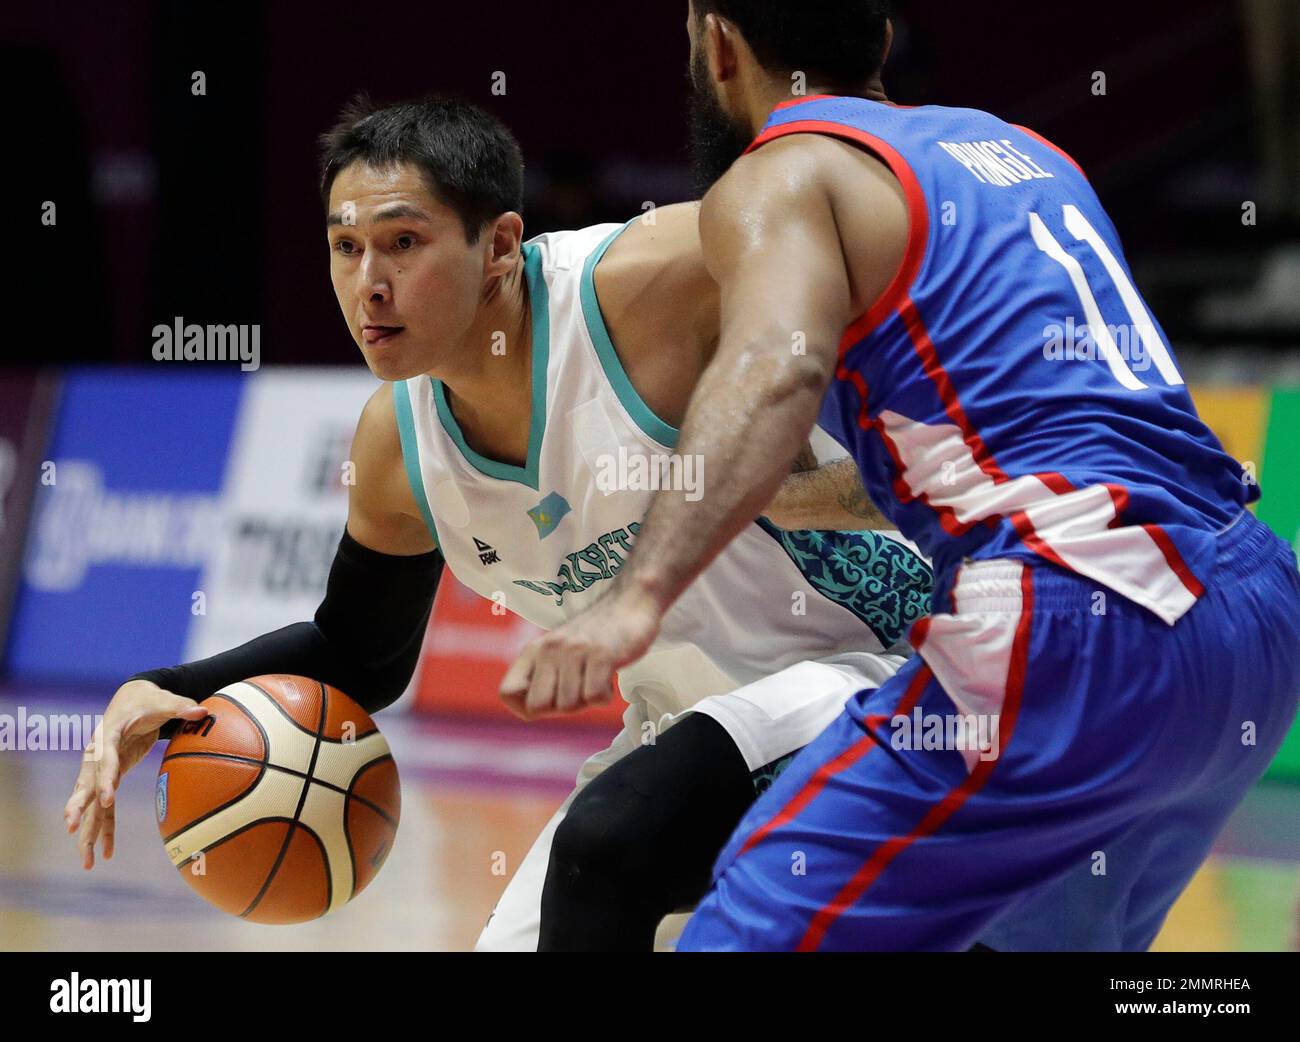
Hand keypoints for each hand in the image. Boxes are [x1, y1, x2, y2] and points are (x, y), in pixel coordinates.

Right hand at [64, 679, 208, 868]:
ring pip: (89, 803)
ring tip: (85, 859)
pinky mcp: (108, 780)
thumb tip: (204, 711)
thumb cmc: (148, 700)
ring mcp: (100, 770)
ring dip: (87, 830)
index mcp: (109, 734)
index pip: (105, 758)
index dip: (104, 778)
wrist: (131, 699)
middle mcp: (97, 755)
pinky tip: (104, 855)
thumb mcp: (164, 701)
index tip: (106, 798)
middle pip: (85, 783)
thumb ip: (181, 707)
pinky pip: (104, 809)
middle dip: (78, 805)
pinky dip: (104, 830)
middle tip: (71, 826)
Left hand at [499, 587, 662, 719]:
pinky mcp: (601, 655)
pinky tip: (609, 678)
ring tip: (596, 678)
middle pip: (538, 706)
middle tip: (579, 690)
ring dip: (586, 701)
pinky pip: (594, 697)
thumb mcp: (558, 652)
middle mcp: (549, 649)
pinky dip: (605, 696)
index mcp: (534, 650)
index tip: (552, 697)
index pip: (507, 693)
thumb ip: (542, 678)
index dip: (529, 706)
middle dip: (560, 709)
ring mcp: (575, 651)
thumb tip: (530, 711)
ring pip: (568, 705)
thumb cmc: (595, 638)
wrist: (630, 604)